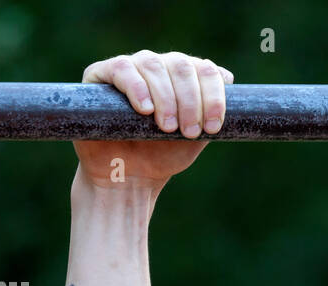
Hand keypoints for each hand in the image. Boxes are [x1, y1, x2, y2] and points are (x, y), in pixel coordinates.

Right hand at [73, 50, 234, 188]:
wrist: (127, 178)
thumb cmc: (161, 157)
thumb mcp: (194, 138)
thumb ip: (211, 113)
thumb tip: (226, 78)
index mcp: (183, 77)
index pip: (205, 69)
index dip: (213, 96)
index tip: (212, 127)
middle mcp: (159, 66)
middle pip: (181, 65)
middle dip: (191, 101)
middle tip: (188, 132)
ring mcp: (131, 68)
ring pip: (154, 64)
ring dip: (166, 97)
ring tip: (166, 128)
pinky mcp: (101, 75)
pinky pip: (122, 69)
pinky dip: (137, 87)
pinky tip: (144, 109)